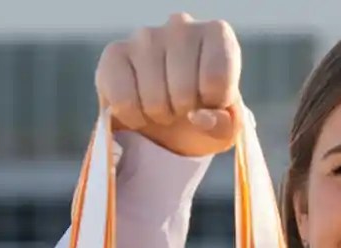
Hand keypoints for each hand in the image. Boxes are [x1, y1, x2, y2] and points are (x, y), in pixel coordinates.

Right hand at [95, 12, 242, 156]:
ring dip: (158, 115)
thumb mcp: (227, 128)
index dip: (214, 104)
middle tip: (180, 108)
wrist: (167, 124)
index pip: (218, 77)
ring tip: (161, 106)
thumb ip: (225, 124)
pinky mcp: (114, 54)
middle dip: (183, 111)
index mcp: (216, 34)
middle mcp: (180, 25)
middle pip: (184, 89)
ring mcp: (144, 37)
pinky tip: (138, 109)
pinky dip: (132, 117)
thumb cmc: (203, 116)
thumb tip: (197, 117)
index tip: (209, 102)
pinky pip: (123, 100)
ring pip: (154, 97)